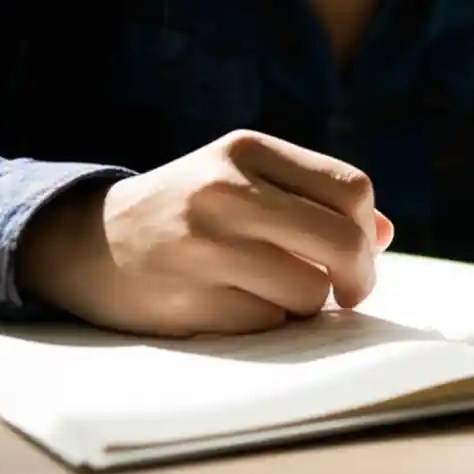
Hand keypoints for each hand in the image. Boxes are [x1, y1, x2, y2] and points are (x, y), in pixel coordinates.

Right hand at [17, 130, 394, 336]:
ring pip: (312, 291)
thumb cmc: (191, 214)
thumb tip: (385, 234)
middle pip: (343, 241)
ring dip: (307, 304)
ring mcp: (205, 245)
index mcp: (247, 150)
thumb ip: (315, 200)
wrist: (89, 244)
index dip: (368, 232)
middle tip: (350, 293)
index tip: (358, 255)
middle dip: (360, 277)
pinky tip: (235, 305)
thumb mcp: (246, 181)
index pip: (352, 189)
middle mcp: (226, 190)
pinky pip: (270, 322)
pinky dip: (268, 322)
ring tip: (275, 293)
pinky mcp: (190, 297)